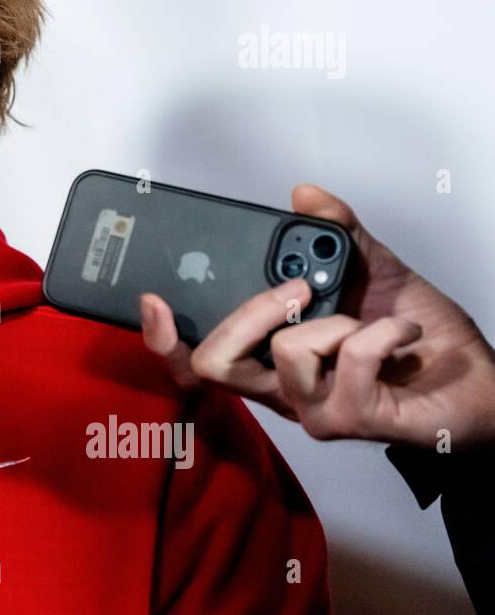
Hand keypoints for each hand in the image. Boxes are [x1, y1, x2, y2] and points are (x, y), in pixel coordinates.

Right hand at [139, 184, 494, 447]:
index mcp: (269, 358)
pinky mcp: (354, 419)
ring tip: (367, 319)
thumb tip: (304, 195)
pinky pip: (350, 358)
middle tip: (296, 288)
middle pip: (213, 366)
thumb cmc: (416, 337)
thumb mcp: (371, 270)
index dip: (162, 338)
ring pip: (285, 355)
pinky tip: (402, 333)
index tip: (153, 298)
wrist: (478, 380)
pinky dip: (383, 330)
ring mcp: (314, 410)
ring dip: (335, 321)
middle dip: (248, 312)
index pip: (195, 361)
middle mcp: (281, 391)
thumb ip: (334, 232)